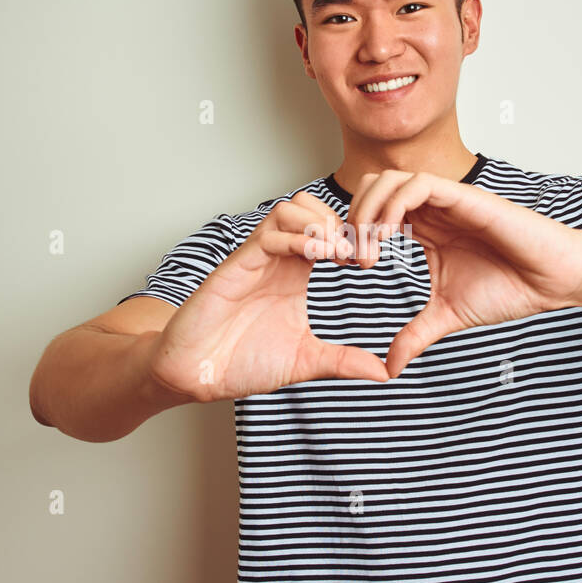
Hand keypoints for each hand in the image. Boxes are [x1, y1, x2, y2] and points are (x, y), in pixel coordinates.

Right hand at [148, 191, 389, 401]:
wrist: (196, 375)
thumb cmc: (242, 363)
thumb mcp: (305, 361)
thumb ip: (343, 361)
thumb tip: (384, 373)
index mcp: (294, 274)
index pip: (327, 231)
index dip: (353, 236)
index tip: (370, 259)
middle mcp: (276, 260)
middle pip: (310, 207)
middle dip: (340, 221)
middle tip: (358, 251)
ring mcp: (255, 259)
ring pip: (288, 210)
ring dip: (319, 223)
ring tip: (338, 251)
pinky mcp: (235, 267)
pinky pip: (266, 235)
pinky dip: (296, 237)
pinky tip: (318, 256)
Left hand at [345, 169, 581, 376]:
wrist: (553, 281)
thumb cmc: (510, 288)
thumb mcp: (448, 316)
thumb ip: (415, 334)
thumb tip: (389, 367)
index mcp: (426, 228)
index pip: (373, 212)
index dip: (353, 234)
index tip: (348, 268)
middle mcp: (432, 209)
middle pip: (371, 188)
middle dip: (352, 219)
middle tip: (353, 259)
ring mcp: (447, 200)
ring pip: (388, 180)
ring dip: (368, 212)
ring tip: (369, 252)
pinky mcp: (465, 197)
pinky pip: (418, 184)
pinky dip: (394, 205)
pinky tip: (390, 238)